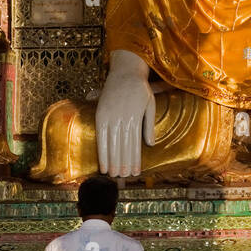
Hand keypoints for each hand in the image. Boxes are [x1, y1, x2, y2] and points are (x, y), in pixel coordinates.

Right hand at [94, 50, 155, 176]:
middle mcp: (121, 118)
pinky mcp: (100, 115)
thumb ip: (149, 125)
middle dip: (123, 164)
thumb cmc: (140, 89)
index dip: (134, 159)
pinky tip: (103, 164)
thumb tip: (150, 144)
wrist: (125, 71)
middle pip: (122, 146)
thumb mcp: (150, 104)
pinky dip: (102, 152)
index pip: (134, 144)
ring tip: (114, 176)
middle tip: (124, 179)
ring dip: (112, 162)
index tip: (135, 173)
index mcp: (134, 117)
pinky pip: (100, 137)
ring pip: (111, 144)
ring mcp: (109, 116)